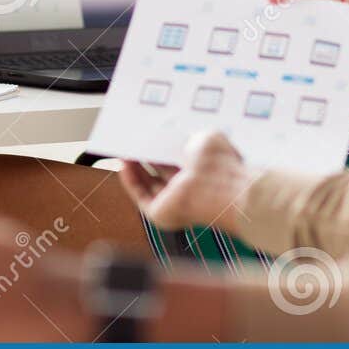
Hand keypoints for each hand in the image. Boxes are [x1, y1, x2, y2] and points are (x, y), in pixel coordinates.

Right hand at [119, 130, 250, 232]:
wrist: (223, 187)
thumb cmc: (222, 164)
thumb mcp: (204, 140)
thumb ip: (189, 138)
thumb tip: (176, 135)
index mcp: (204, 175)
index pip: (180, 162)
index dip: (163, 149)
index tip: (152, 137)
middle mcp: (190, 192)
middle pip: (162, 174)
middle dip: (147, 157)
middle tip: (134, 142)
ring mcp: (175, 204)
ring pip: (148, 185)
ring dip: (135, 167)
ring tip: (125, 148)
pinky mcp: (161, 214)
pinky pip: (140, 195)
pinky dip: (130, 180)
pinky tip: (125, 163)